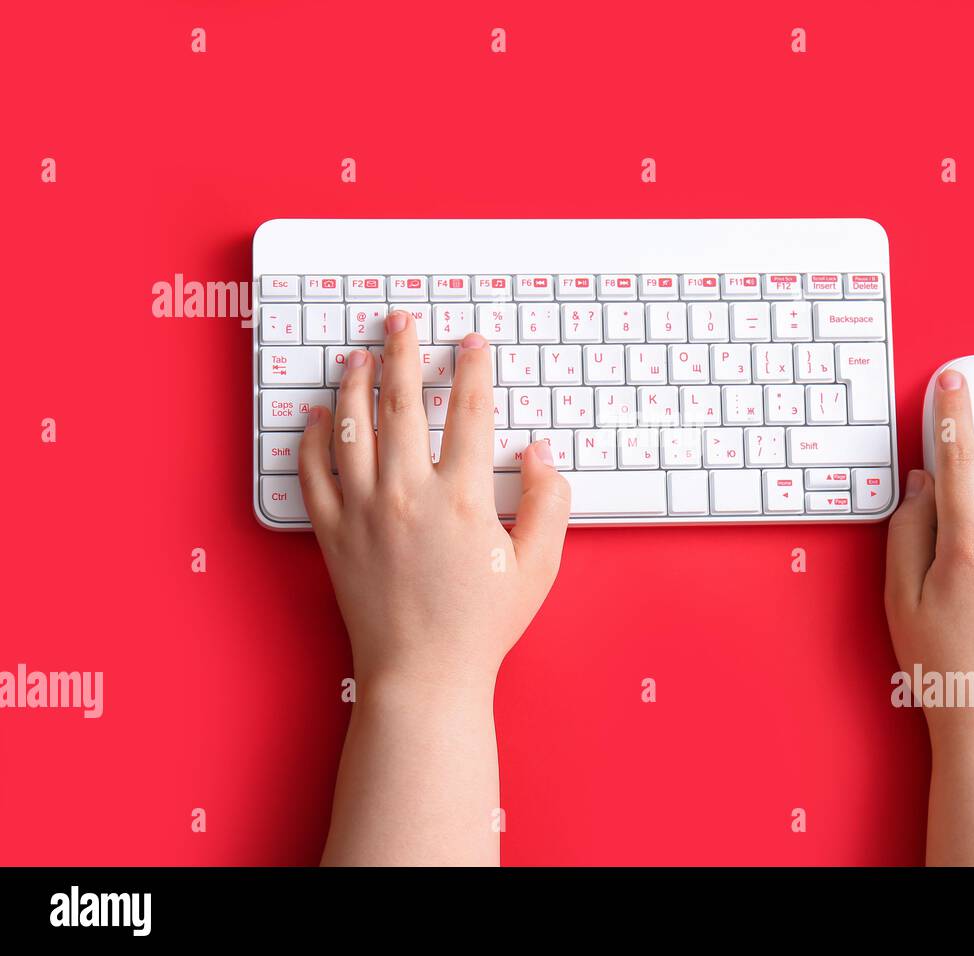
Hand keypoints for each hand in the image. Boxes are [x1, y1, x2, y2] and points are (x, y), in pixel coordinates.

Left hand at [298, 312, 571, 691]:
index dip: (472, 369)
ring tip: (357, 355)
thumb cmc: (481, 626)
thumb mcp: (537, 567)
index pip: (470, 412)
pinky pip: (313, 472)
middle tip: (400, 322)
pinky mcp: (334, 533)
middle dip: (403, 352)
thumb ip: (550, 504)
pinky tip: (317, 415)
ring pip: (352, 426)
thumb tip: (542, 454)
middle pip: (402, 402)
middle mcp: (408, 494)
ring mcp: (364, 511)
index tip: (471, 344)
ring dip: (354, 382)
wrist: (423, 675)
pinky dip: (312, 438)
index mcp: (463, 499)